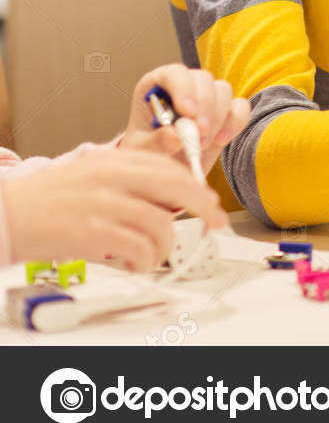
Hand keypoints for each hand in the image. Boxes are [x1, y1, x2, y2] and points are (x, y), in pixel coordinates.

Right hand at [2, 148, 227, 271]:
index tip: (211, 202)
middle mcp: (112, 177)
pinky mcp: (93, 232)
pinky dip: (145, 259)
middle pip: (177, 187)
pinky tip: (135, 262)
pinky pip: (139, 247)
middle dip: (204, 207)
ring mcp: (103, 204)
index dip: (197, 186)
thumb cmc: (49, 200)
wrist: (6, 214)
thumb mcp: (93, 174)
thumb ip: (130, 180)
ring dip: (165, 246)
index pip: (170, 167)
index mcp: (114, 160)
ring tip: (152, 255)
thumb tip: (171, 198)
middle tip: (214, 224)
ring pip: (161, 223)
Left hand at [122, 65, 249, 174]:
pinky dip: (235, 123)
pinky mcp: (227, 112)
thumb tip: (173, 136)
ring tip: (201, 144)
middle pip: (203, 79)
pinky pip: (241, 107)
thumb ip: (155, 142)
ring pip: (223, 91)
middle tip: (199, 135)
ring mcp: (208, 97)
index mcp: (156, 87)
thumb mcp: (144, 151)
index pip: (174, 73)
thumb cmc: (150, 155)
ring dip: (216, 118)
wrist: (168, 170)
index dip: (183, 88)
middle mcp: (184, 86)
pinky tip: (220, 140)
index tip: (188, 112)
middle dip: (204, 107)